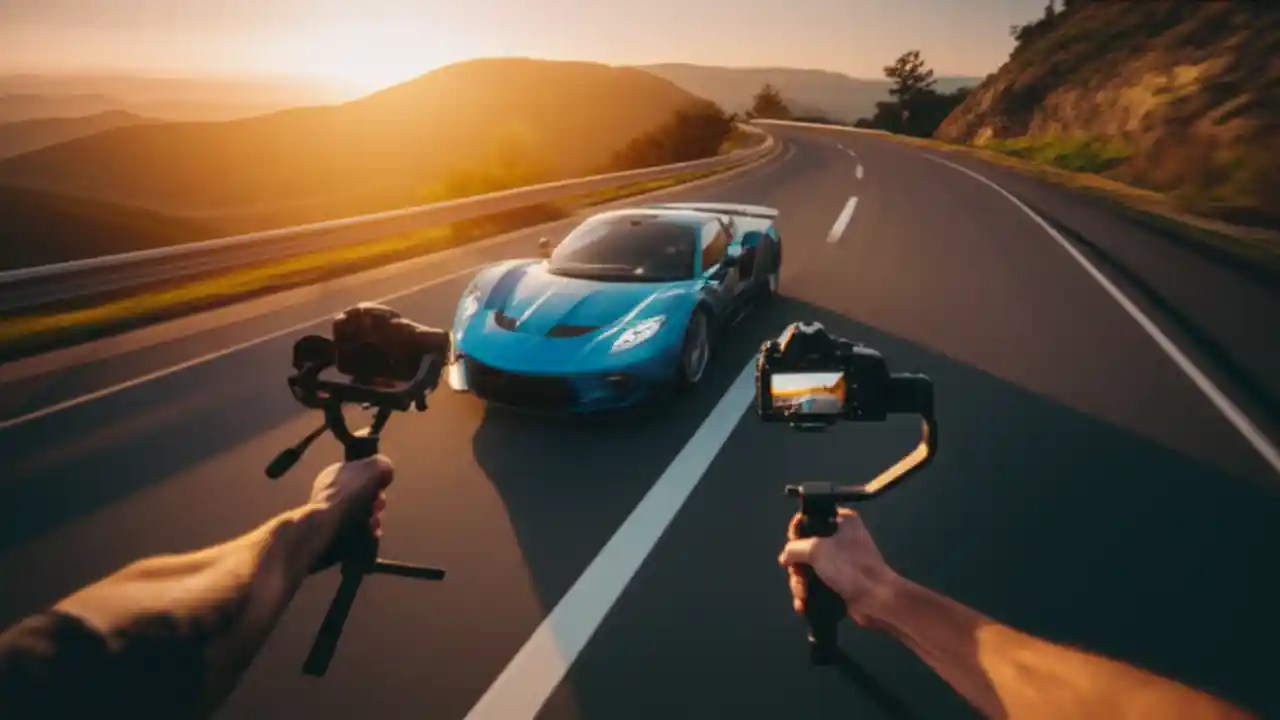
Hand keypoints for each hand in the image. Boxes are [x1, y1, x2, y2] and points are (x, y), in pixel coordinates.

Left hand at [308, 456, 394, 548]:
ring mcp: (329, 515)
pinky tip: (371, 533)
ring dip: (374, 518)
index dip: (376, 479)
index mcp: (333, 474)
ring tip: (374, 522)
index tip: (382, 485)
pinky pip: (357, 531)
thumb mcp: (373, 469)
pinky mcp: (332, 535)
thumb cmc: (348, 497)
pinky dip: (367, 532)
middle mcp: (329, 492)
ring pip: (362, 515)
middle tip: (378, 506)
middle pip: (364, 495)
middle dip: (377, 502)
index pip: (360, 472)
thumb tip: (386, 470)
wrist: (326, 530)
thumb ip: (382, 465)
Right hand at [778, 508, 898, 625]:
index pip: (809, 520)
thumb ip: (794, 548)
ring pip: (808, 569)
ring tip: (802, 595)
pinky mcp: (839, 581)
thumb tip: (784, 557)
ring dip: (800, 584)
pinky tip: (803, 604)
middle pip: (804, 549)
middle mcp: (842, 538)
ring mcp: (840, 561)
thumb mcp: (817, 550)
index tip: (793, 549)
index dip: (796, 535)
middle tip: (799, 577)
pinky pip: (816, 584)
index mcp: (842, 521)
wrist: (877, 600)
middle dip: (797, 567)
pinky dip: (808, 593)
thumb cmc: (850, 567)